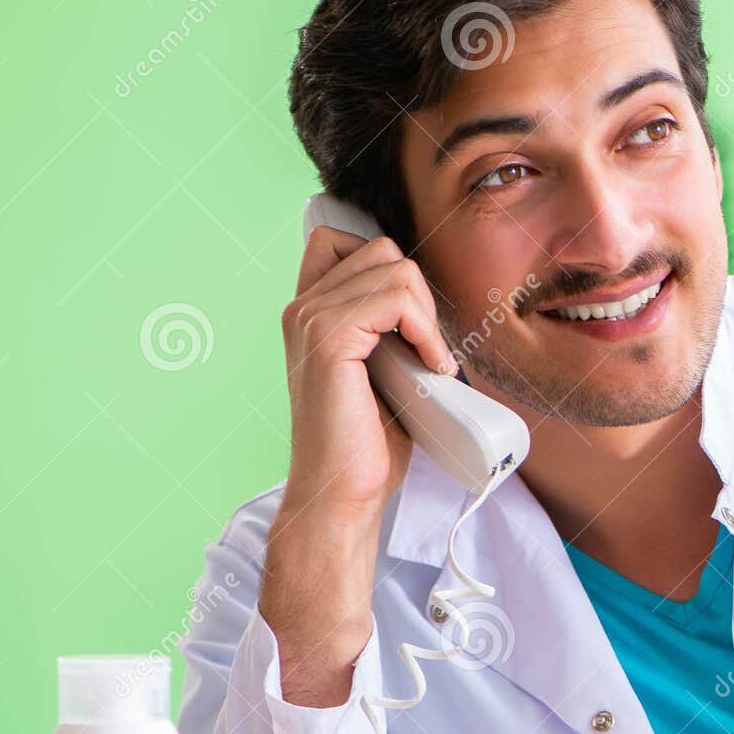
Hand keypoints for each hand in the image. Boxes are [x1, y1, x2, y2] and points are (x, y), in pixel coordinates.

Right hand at [263, 226, 461, 705]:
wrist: (343, 494)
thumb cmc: (367, 442)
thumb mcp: (383, 368)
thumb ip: (389, 326)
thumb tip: (430, 297)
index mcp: (309, 310)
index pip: (344, 238)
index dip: (390, 269)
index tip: (412, 323)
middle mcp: (302, 306)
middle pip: (382, 250)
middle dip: (419, 295)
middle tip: (427, 350)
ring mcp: (310, 319)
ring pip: (395, 269)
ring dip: (428, 316)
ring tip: (430, 363)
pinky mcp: (329, 339)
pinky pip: (397, 298)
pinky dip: (427, 330)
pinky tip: (431, 367)